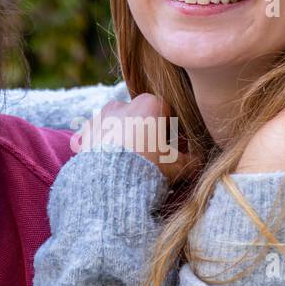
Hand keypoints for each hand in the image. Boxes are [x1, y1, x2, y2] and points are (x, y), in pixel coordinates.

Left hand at [70, 93, 196, 184]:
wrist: (108, 182)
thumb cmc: (146, 168)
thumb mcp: (177, 166)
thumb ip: (192, 160)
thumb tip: (199, 160)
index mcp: (149, 104)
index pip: (168, 114)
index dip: (174, 134)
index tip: (174, 151)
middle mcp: (123, 103)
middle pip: (142, 118)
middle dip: (148, 135)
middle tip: (152, 158)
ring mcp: (102, 115)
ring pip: (121, 125)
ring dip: (127, 139)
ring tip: (130, 163)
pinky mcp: (85, 131)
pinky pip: (101, 136)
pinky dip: (108, 146)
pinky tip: (113, 164)